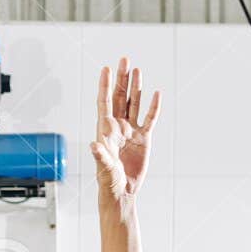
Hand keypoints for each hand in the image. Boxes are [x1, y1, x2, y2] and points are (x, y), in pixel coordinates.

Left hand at [91, 58, 160, 207]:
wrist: (122, 192)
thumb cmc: (108, 181)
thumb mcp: (103, 168)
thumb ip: (100, 156)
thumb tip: (93, 146)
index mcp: (105, 130)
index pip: (104, 102)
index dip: (105, 85)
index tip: (106, 68)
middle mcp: (117, 126)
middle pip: (119, 97)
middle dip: (122, 79)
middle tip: (125, 59)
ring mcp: (131, 131)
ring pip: (133, 103)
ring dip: (135, 87)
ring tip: (137, 69)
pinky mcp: (144, 138)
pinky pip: (149, 118)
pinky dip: (153, 106)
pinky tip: (157, 93)